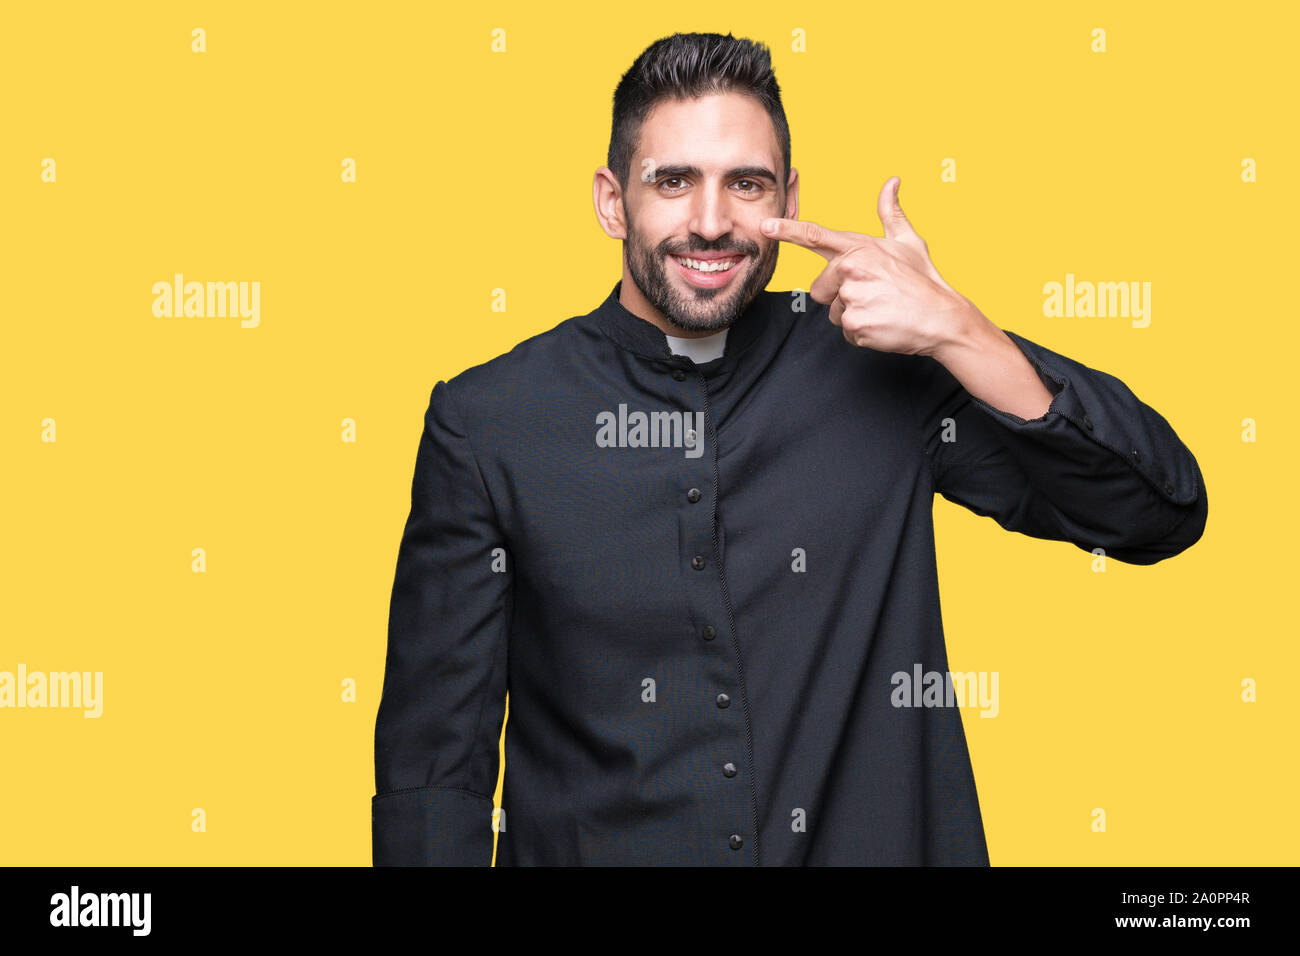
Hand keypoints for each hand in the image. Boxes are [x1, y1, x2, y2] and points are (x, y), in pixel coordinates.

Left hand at [761, 176, 974, 356]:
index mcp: (859, 247)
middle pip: (819, 288)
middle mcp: (851, 269)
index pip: (815, 236)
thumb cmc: (924, 279)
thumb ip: (891, 213)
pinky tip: (882, 323)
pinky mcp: (855, 323)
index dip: (787, 230)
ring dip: (851, 314)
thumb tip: (892, 182)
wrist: (942, 317)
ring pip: (832, 311)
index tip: (766, 225)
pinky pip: (845, 331)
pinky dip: (861, 332)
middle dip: (838, 296)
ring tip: (879, 308)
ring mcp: (852, 296)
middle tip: (872, 295)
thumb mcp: (909, 242)